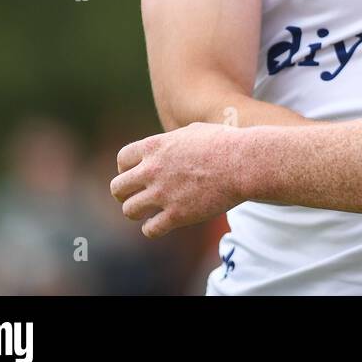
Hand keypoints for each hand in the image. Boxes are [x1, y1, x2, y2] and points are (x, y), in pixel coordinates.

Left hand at [110, 122, 246, 238]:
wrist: (244, 163)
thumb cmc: (226, 144)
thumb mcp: (195, 131)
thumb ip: (174, 141)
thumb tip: (171, 145)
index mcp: (156, 147)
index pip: (122, 160)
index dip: (126, 169)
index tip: (136, 175)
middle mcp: (153, 170)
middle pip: (118, 188)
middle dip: (125, 193)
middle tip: (137, 196)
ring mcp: (163, 194)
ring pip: (129, 210)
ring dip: (137, 212)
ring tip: (148, 212)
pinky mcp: (177, 215)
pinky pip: (149, 230)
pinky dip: (152, 229)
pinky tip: (162, 224)